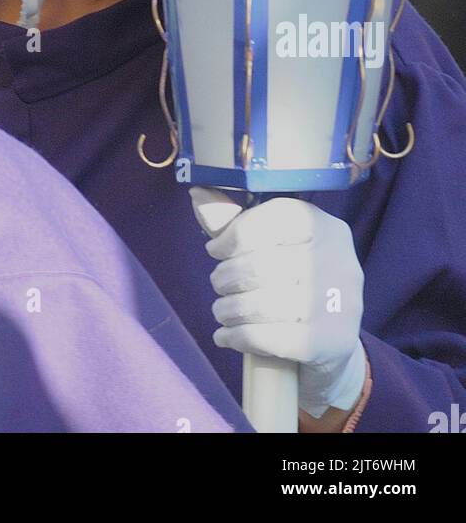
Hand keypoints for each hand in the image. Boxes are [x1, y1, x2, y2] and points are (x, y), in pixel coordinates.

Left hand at [190, 188, 366, 418]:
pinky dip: (237, 337)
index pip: (274, 218)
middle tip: (218, 284)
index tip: (215, 249)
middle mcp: (339, 261)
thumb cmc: (294, 283)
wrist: (334, 345)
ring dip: (228, 309)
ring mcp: (338, 305)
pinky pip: (268, 338)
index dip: (233, 234)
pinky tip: (225, 336)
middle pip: (262, 264)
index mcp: (325, 227)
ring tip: (221, 311)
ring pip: (262, 303)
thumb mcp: (272, 247)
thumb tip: (198, 192)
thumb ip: (236, 221)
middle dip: (226, 276)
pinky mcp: (328, 343)